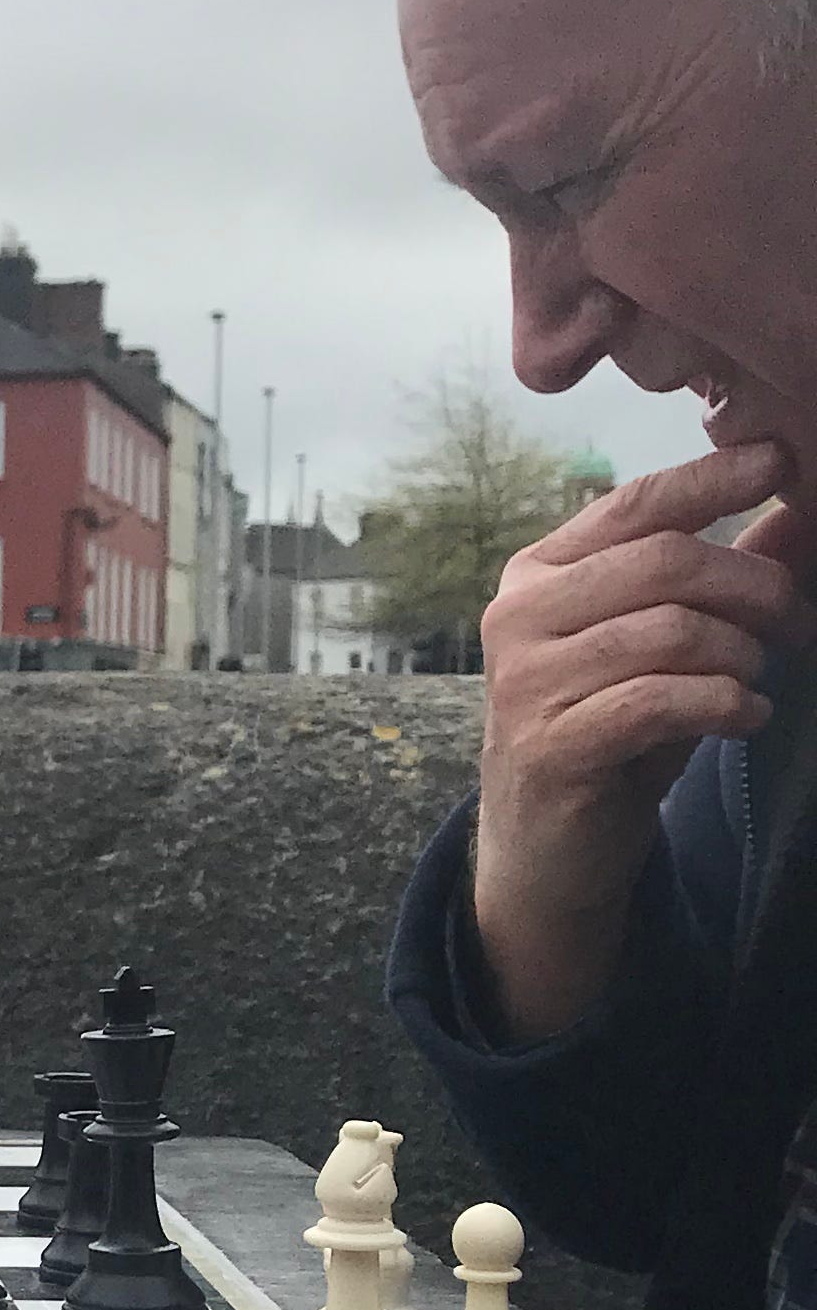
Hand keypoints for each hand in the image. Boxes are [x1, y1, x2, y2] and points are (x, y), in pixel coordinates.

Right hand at [471, 441, 816, 1040]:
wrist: (545, 848)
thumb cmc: (609, 732)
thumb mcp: (665, 647)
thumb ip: (719, 580)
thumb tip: (794, 510)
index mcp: (539, 574)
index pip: (635, 506)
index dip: (712, 479)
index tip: (778, 461)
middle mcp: (519, 617)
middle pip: (664, 562)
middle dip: (752, 585)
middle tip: (794, 621)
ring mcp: (527, 683)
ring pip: (671, 632)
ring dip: (741, 656)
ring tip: (754, 682)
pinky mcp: (551, 746)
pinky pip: (661, 701)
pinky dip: (724, 704)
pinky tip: (745, 717)